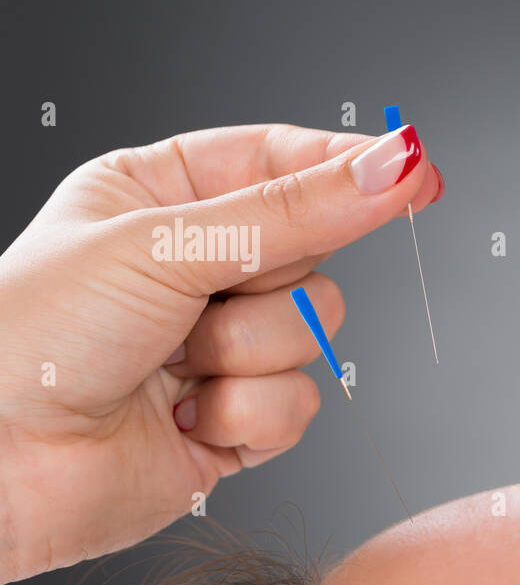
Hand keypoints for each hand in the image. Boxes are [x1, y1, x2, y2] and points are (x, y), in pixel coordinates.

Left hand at [0, 123, 441, 582]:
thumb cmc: (31, 336)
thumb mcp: (170, 244)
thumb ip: (298, 211)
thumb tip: (394, 167)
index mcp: (165, 198)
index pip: (284, 163)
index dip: (351, 167)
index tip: (416, 168)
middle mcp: (197, 271)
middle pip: (316, 253)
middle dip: (271, 281)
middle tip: (210, 291)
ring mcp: (220, 348)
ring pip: (317, 333)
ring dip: (250, 353)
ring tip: (176, 364)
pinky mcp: (235, 421)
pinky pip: (300, 405)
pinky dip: (247, 413)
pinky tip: (183, 414)